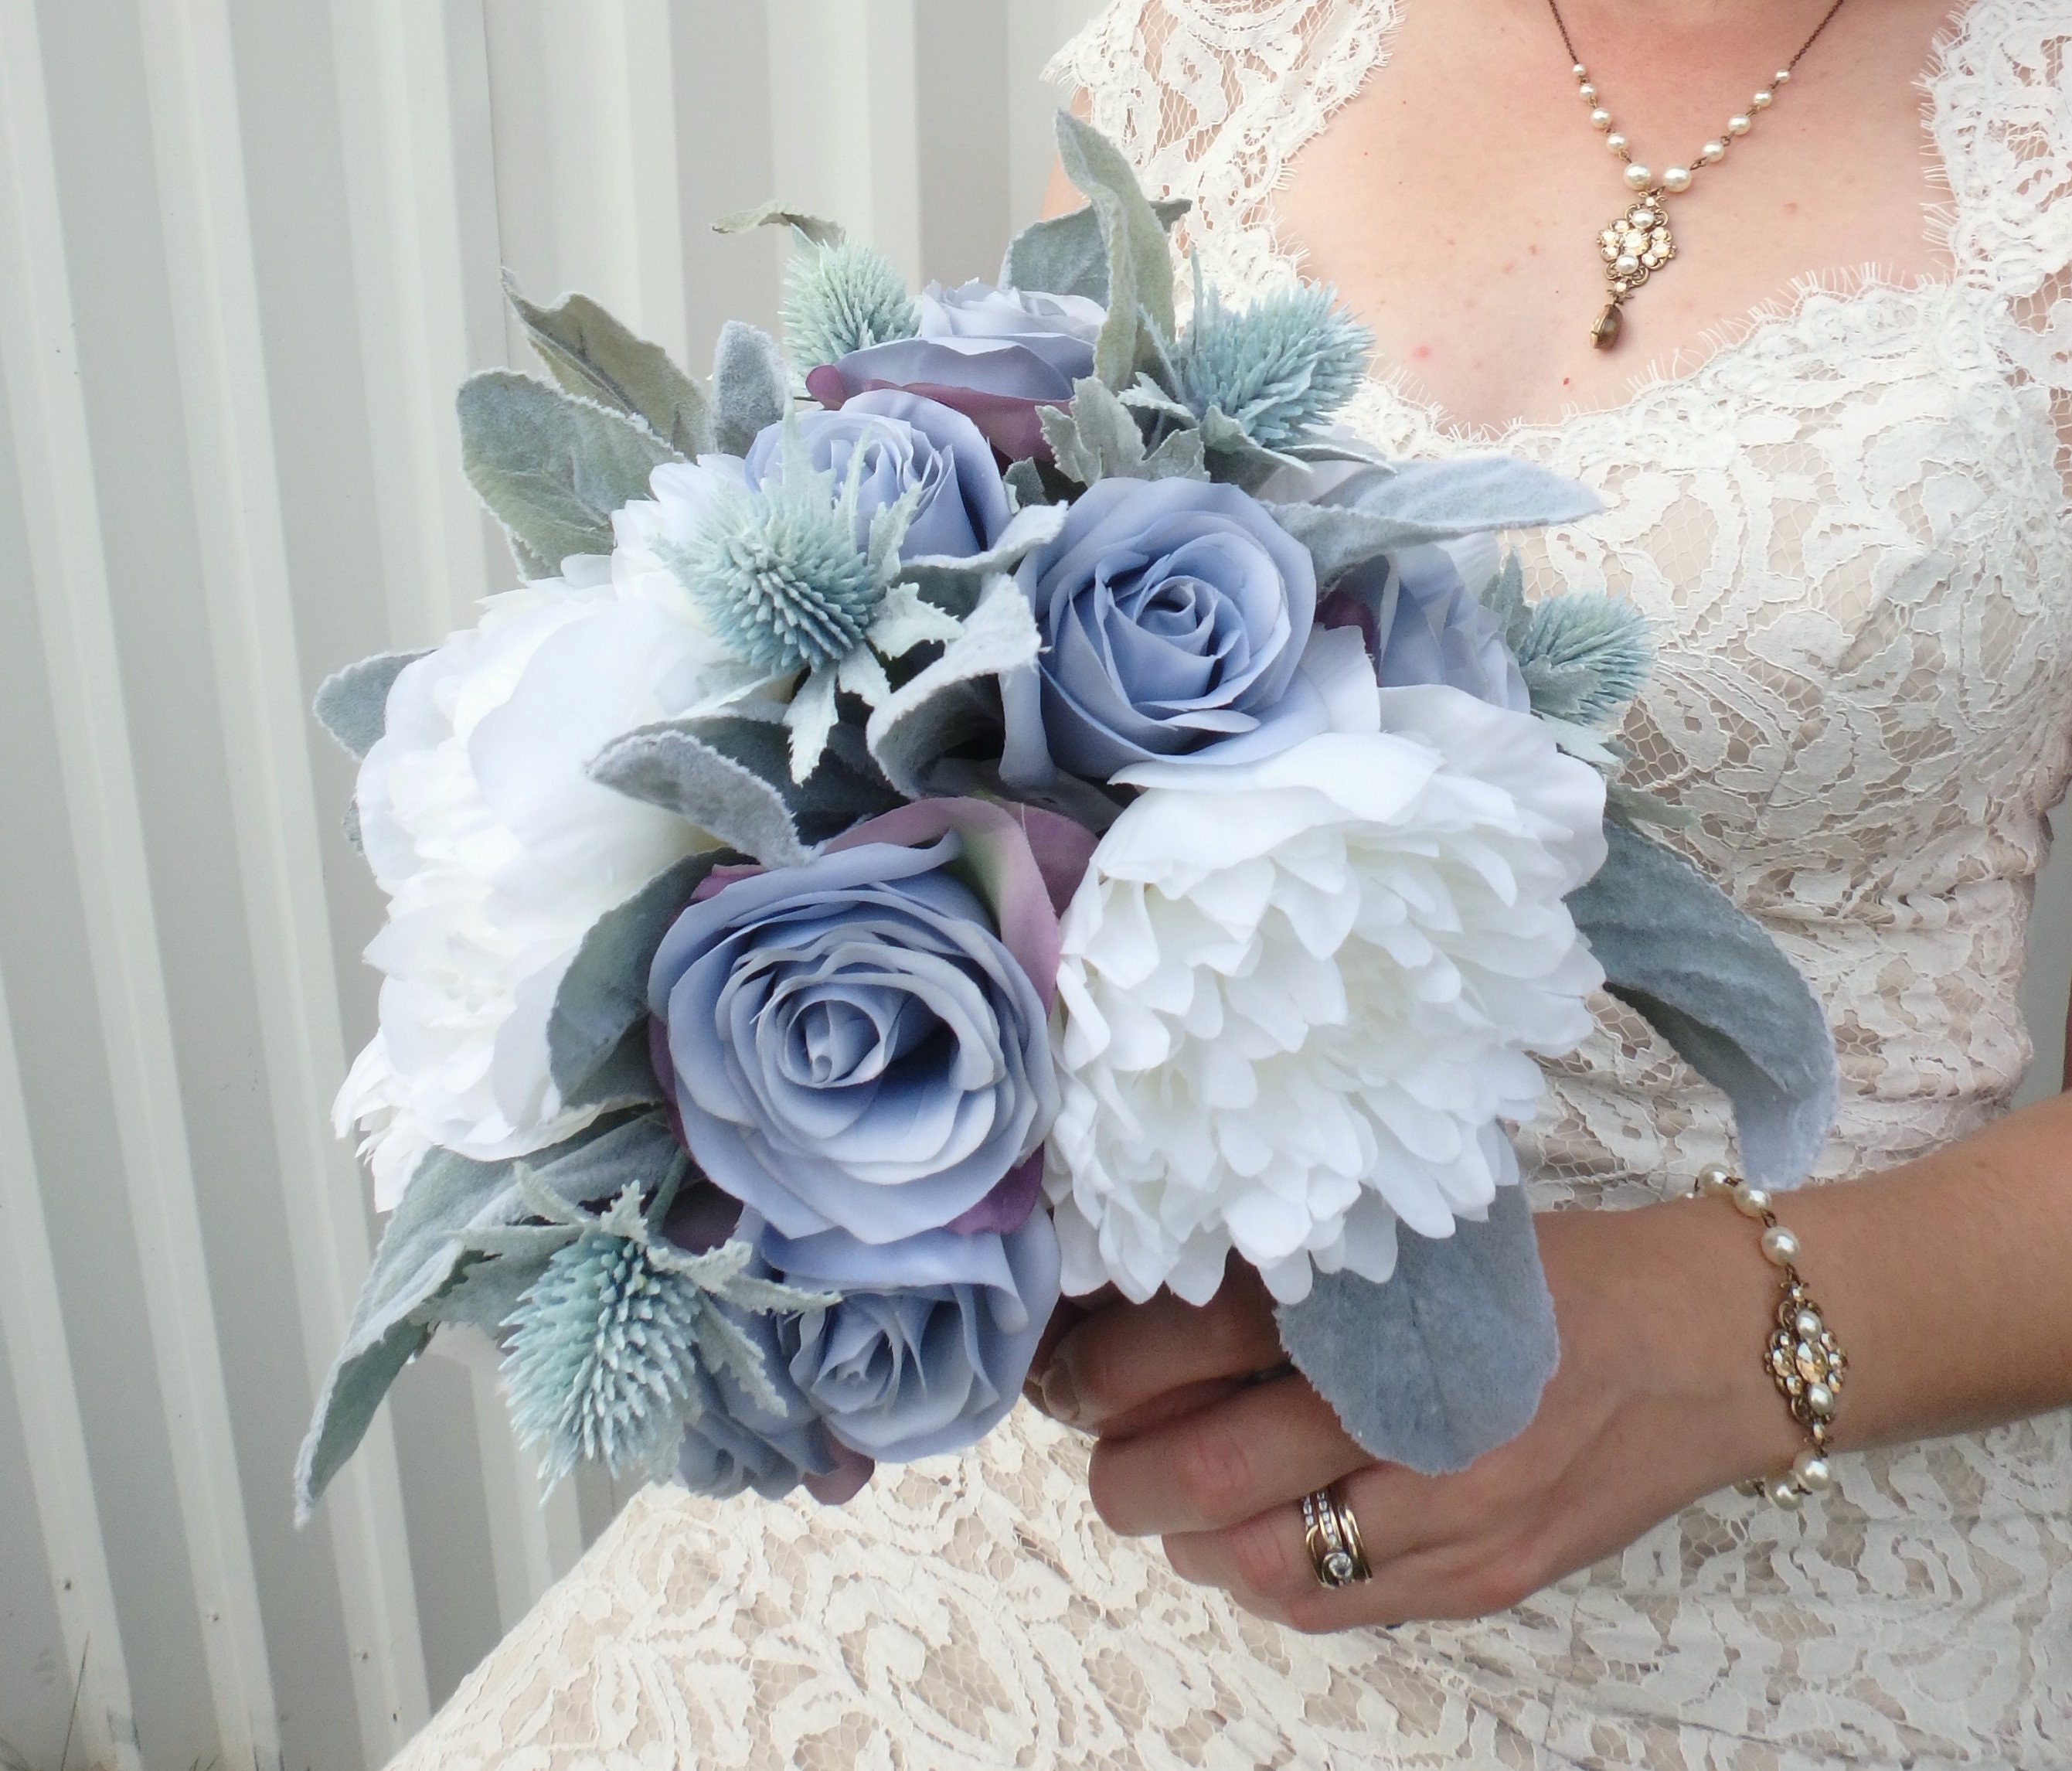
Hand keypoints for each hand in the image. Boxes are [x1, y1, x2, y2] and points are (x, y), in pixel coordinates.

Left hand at [1029, 1198, 1802, 1632]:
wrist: (1714, 1344)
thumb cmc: (1558, 1273)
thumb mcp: (1424, 1240)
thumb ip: (1306, 1275)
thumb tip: (1155, 1303)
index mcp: (1399, 1302)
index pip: (1204, 1339)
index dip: (1109, 1364)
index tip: (1069, 1364)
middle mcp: (1424, 1413)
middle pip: (1214, 1470)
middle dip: (1125, 1470)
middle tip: (1096, 1447)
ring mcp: (1461, 1514)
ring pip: (1264, 1564)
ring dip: (1189, 1539)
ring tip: (1168, 1499)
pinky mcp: (1487, 1577)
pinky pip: (1337, 1610)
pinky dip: (1266, 1583)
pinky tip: (1249, 1542)